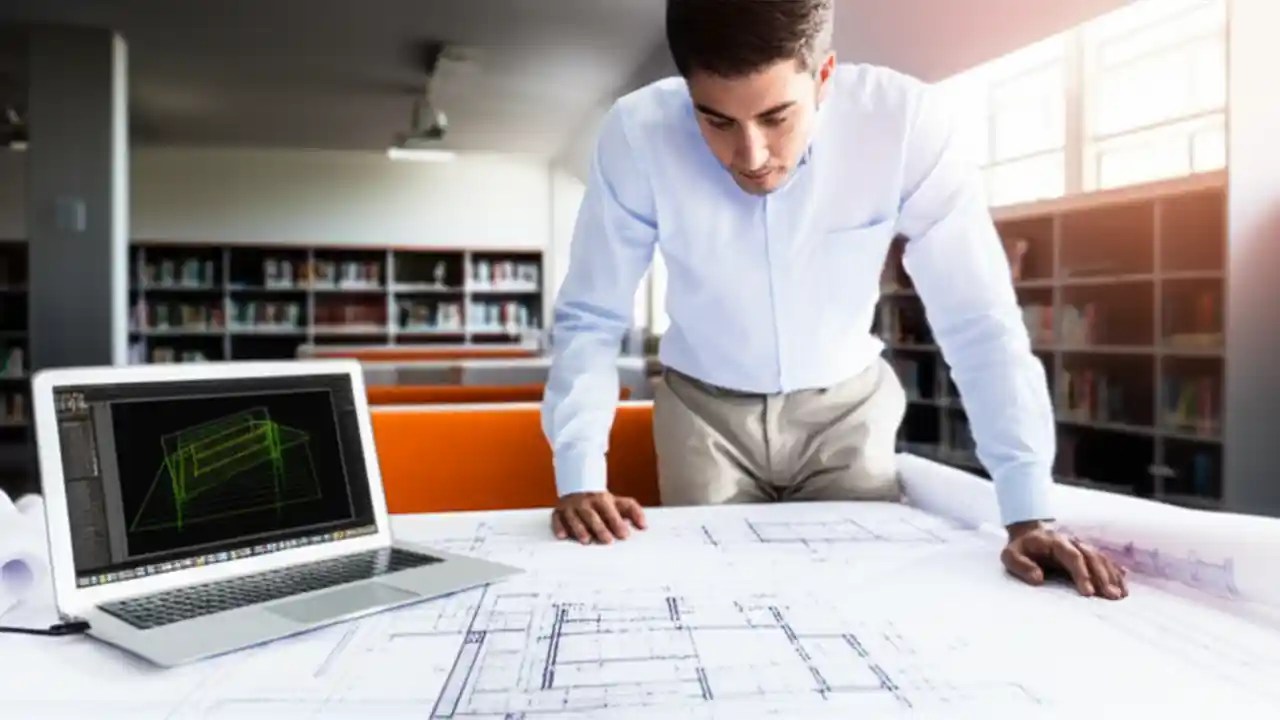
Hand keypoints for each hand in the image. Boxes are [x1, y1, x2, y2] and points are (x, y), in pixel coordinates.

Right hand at [552, 491, 646, 544]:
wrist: (578, 484)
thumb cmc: (602, 501)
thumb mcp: (619, 502)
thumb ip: (634, 512)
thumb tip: (644, 526)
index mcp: (601, 499)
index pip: (609, 511)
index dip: (617, 522)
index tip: (624, 534)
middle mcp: (585, 503)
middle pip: (592, 516)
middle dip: (599, 528)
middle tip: (607, 540)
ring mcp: (571, 507)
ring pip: (575, 518)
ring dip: (580, 529)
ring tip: (586, 541)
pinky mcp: (559, 511)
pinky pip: (557, 518)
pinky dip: (559, 526)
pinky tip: (562, 536)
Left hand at [1001, 521, 1127, 599]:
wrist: (1028, 533)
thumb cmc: (1019, 548)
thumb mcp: (1010, 556)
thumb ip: (1022, 566)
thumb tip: (1038, 578)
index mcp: (1055, 542)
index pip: (1073, 557)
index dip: (1082, 573)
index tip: (1088, 592)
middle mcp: (1072, 543)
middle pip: (1092, 558)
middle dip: (1103, 577)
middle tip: (1112, 596)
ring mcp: (1081, 546)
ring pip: (1101, 559)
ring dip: (1112, 576)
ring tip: (1121, 594)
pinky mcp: (1085, 553)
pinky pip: (1104, 560)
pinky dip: (1114, 571)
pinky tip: (1124, 582)